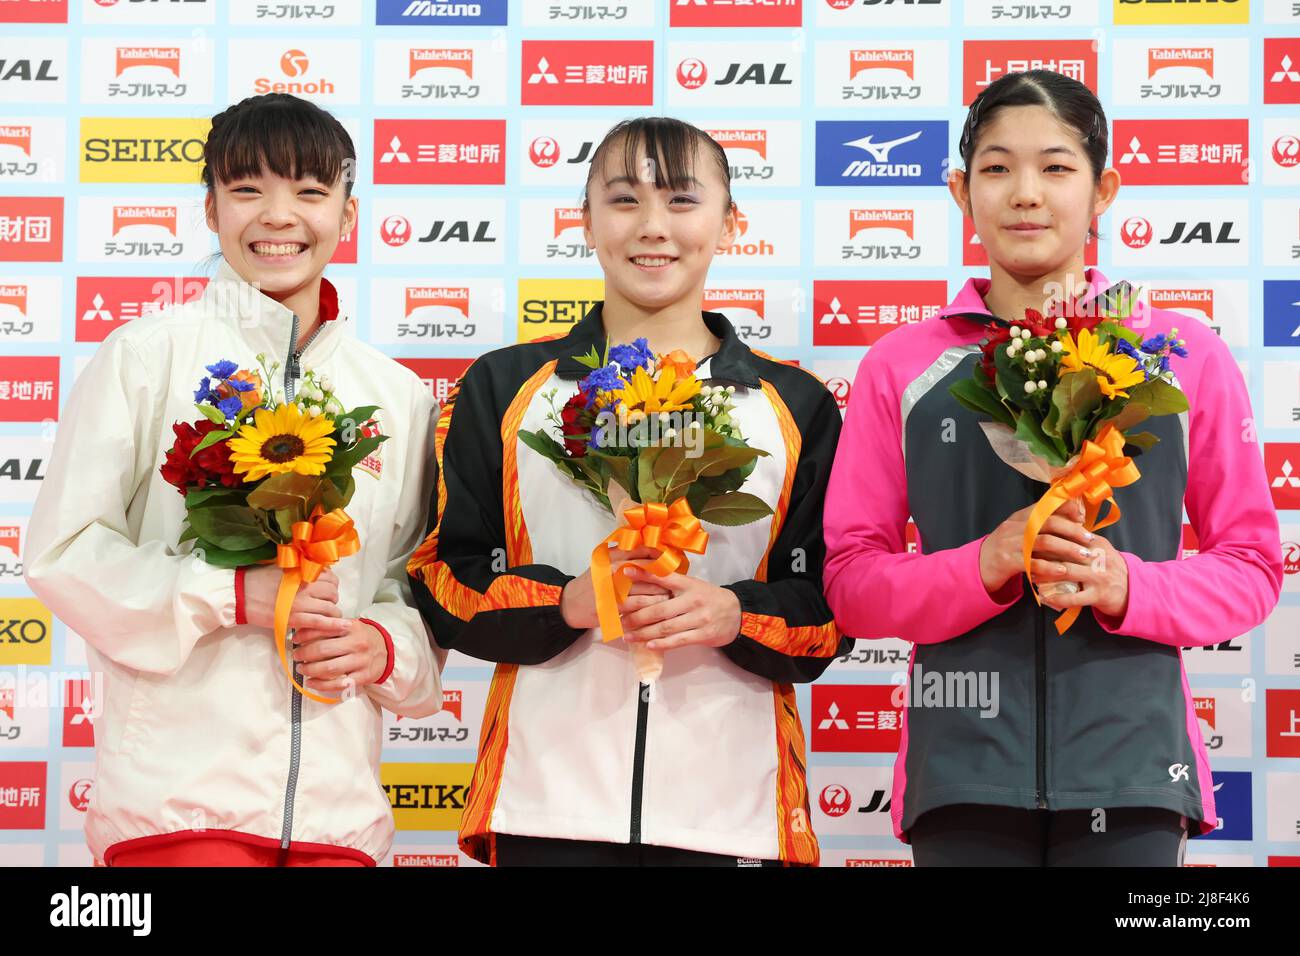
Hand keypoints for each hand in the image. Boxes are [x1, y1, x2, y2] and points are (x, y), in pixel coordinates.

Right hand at [243, 566, 349, 636]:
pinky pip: (320, 622)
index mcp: (302, 571)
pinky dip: (333, 625)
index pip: (330, 577)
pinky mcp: (295, 618)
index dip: (332, 585)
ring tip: (327, 616)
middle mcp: (306, 586)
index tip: (327, 589)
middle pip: (333, 593)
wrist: (239, 594)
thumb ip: (300, 568)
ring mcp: (302, 603)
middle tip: (325, 603)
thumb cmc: (257, 579)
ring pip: (330, 608)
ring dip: (332, 613)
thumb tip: (314, 568)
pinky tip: (342, 627)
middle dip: (333, 599)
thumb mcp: (282, 567)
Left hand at [293, 619, 389, 693]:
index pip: (323, 629)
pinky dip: (321, 685)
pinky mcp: (363, 677)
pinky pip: (338, 684)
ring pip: (329, 668)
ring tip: (301, 669)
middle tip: (296, 656)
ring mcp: (361, 661)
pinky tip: (311, 682)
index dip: (305, 635)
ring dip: (310, 670)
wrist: (386, 650)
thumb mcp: (350, 626)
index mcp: (352, 628)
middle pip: (323, 649)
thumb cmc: (362, 638)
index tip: (295, 639)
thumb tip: (301, 632)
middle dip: (304, 654)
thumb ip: (330, 627)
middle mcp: (357, 644)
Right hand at [560, 547, 670, 629]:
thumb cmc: (592, 583)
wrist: (570, 603)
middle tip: (675, 583)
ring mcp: (613, 587)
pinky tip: (657, 609)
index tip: (672, 560)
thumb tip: (656, 554)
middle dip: (664, 577)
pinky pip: (638, 605)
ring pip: (646, 588)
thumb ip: (626, 557)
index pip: (643, 549)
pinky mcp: (613, 605)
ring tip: (669, 597)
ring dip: (660, 594)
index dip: (660, 554)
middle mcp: (613, 568)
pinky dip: (649, 607)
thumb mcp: (605, 563)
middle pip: (648, 570)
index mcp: (612, 555)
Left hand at [618, 566, 741, 651]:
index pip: (664, 577)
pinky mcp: (703, 634)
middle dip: (636, 615)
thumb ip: (673, 584)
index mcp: (689, 585)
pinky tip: (649, 645)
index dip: (644, 574)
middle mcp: (693, 600)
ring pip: (666, 627)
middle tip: (618, 618)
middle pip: (659, 609)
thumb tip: (644, 581)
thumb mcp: (694, 585)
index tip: (625, 572)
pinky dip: (663, 644)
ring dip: (644, 633)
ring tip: (627, 635)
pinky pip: (679, 640)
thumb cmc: (709, 598)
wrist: (738, 613)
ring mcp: (699, 618)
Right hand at [979, 499, 1092, 594]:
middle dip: (1073, 530)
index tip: (1081, 517)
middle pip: (1049, 522)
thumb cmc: (1006, 549)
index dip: (1066, 509)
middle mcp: (1015, 526)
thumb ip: (1040, 526)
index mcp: (1020, 517)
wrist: (979, 565)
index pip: (1046, 506)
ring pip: (1044, 541)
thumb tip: (1073, 521)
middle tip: (1089, 539)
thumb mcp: (1020, 532)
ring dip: (1067, 548)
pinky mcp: (1007, 560)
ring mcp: (1010, 543)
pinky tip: (1063, 571)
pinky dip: (1051, 567)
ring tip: (1083, 555)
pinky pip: (1033, 563)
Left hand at [1034, 530, 1129, 619]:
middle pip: (1066, 552)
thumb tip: (1055, 524)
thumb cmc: (1108, 568)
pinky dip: (1056, 598)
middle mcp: (1098, 558)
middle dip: (1043, 555)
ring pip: (1067, 573)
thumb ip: (1080, 537)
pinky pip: (1073, 598)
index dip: (1049, 537)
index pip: (1070, 536)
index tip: (1030, 539)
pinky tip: (1043, 597)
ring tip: (1030, 576)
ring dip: (1045, 575)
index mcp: (1097, 543)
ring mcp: (1099, 577)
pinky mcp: (1098, 596)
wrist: (1133, 590)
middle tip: (1024, 557)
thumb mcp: (1100, 548)